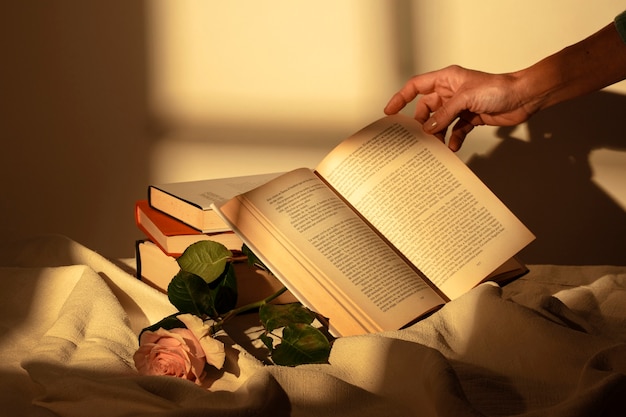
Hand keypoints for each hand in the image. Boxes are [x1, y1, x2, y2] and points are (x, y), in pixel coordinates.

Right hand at [384, 65, 535, 150]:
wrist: (524, 97)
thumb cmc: (499, 89)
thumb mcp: (466, 99)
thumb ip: (445, 114)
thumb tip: (428, 127)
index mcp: (447, 79)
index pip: (416, 86)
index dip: (401, 98)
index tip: (390, 111)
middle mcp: (451, 92)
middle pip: (427, 108)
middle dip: (422, 124)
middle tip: (417, 137)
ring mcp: (461, 106)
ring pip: (440, 122)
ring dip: (437, 134)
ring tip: (435, 146)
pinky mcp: (471, 118)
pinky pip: (455, 130)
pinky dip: (453, 139)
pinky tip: (452, 148)